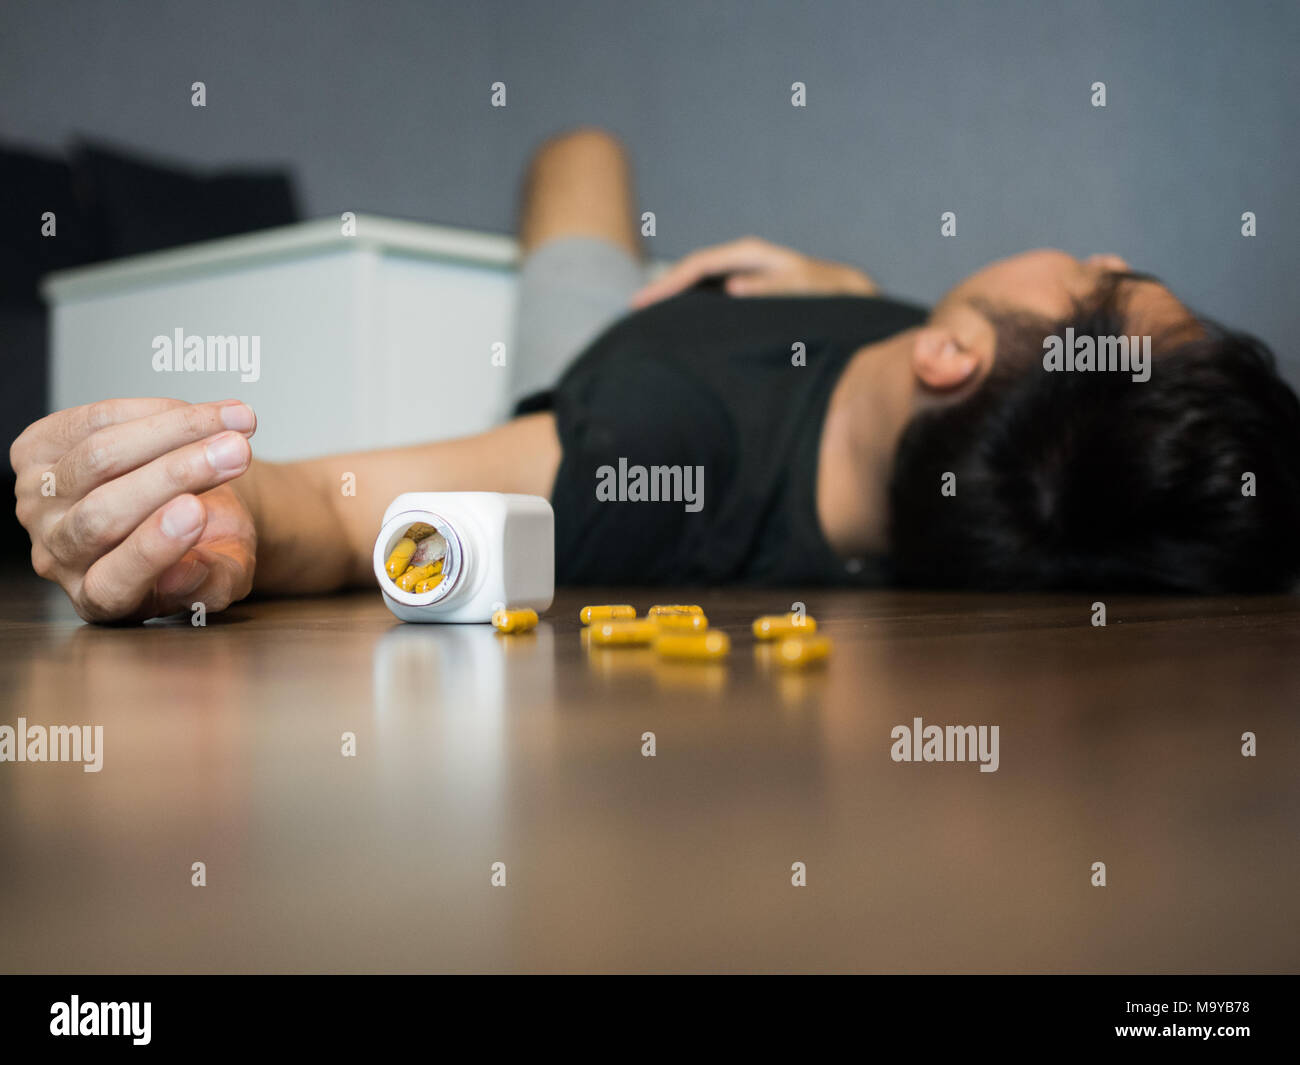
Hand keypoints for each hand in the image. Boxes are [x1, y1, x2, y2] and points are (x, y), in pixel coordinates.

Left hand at [11, 398, 258, 622]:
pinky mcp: (34, 451)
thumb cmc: (205, 543)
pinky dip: (153, 410)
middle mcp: (59, 555)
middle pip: (104, 512)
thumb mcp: (228, 574)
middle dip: (177, 474)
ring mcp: (39, 502)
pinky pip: (94, 421)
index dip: (154, 546)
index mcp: (103, 598)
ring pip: (99, 457)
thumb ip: (213, 585)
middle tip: (235, 451)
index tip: (196, 511)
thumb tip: (186, 570)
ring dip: (174, 431)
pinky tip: (193, 412)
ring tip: (232, 424)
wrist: (189, 505)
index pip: (114, 581)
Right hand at [631, 236, 877, 307]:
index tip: (644, 302)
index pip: (698, 265)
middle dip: (661, 289)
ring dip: (672, 298)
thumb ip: (771, 288)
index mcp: (750, 255)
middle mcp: (741, 260)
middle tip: (632, 312)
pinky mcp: (745, 291)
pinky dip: (689, 306)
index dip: (669, 282)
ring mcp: (741, 274)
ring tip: (645, 319)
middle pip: (690, 271)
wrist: (846, 294)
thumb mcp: (804, 289)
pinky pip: (708, 295)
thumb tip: (732, 288)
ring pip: (697, 282)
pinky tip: (676, 324)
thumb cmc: (828, 293)